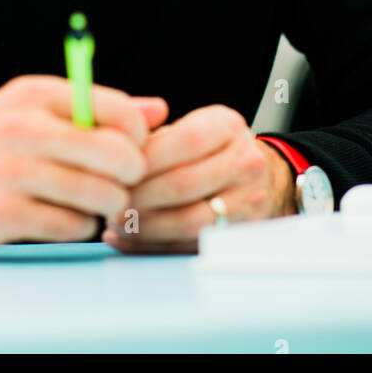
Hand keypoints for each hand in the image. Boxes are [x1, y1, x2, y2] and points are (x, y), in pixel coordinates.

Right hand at [0, 75, 168, 253]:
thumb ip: (94, 109)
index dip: (137, 138)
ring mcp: (12, 173)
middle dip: (129, 176)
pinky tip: (60, 219)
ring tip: (91, 203)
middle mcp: (25, 128)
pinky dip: (77, 228)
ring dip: (106, 206)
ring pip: (101, 195)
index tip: (128, 151)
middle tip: (118, 184)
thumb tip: (158, 109)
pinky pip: (72, 227)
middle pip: (118, 155)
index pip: (118, 111)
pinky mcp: (2, 215)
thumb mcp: (28, 110)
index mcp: (35, 95)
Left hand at [101, 105, 295, 254]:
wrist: (260, 174)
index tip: (118, 172)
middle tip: (111, 204)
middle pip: (185, 185)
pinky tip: (129, 241)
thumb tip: (116, 151)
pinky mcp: (240, 234)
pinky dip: (155, 247)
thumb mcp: (193, 124)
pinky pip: (192, 246)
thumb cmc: (212, 148)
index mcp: (227, 127)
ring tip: (117, 225)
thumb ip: (155, 135)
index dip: (148, 160)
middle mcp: (244, 163)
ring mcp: (248, 200)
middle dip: (140, 198)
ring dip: (146, 228)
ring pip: (191, 222)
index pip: (187, 141)